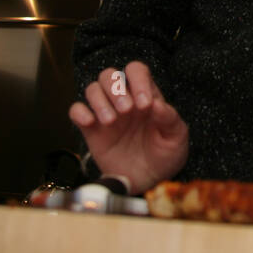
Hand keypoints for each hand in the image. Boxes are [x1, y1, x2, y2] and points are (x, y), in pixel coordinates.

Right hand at [68, 61, 188, 195]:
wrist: (149, 181)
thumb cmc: (165, 154)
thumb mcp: (176, 136)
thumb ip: (169, 118)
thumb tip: (157, 104)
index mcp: (146, 96)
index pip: (136, 71)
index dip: (139, 81)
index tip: (145, 105)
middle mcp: (124, 100)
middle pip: (110, 75)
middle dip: (116, 89)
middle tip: (127, 110)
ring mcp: (106, 114)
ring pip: (92, 89)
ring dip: (100, 100)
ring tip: (111, 121)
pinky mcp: (91, 130)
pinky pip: (76, 111)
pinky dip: (80, 112)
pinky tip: (90, 122)